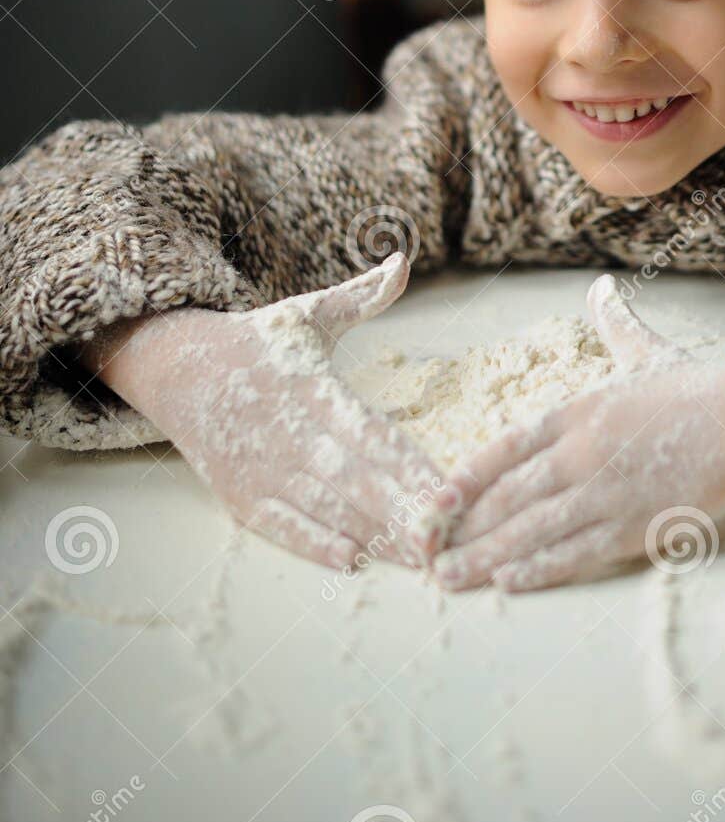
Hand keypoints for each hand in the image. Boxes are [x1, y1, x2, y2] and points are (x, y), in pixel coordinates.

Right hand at [80, 253, 468, 570]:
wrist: (176, 368)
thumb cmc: (259, 341)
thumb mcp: (308, 313)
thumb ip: (361, 296)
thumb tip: (403, 262)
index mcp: (311, 388)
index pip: (372, 436)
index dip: (411, 468)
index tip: (451, 493)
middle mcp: (287, 433)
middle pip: (356, 482)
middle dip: (402, 513)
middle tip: (447, 540)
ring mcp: (261, 470)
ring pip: (326, 510)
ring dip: (374, 537)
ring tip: (421, 559)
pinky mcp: (240, 496)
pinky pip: (282, 526)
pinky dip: (313, 544)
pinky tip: (352, 560)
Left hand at [432, 274, 724, 592]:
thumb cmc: (700, 389)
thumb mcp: (646, 354)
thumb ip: (614, 327)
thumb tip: (601, 289)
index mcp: (580, 411)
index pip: (506, 447)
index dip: (465, 477)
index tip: (432, 501)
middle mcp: (584, 453)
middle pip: (509, 497)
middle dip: (463, 529)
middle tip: (425, 554)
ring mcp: (608, 494)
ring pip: (534, 531)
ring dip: (487, 557)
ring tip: (450, 578)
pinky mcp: (636, 527)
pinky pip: (576, 553)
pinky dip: (539, 569)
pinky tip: (507, 583)